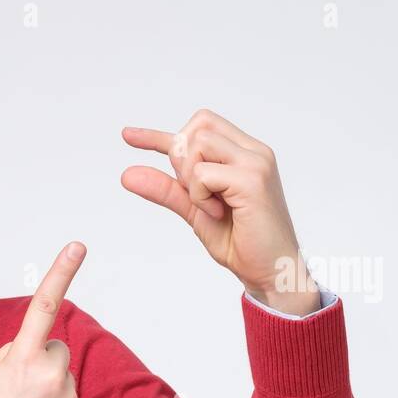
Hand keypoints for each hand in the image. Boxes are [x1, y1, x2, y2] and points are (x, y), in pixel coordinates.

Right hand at [0, 242, 90, 397]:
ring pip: (64, 376)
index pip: (43, 307)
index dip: (60, 274)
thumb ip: (13, 353)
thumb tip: (36, 347)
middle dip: (41, 361)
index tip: (77, 248)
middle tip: (17, 391)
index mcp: (22, 358)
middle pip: (56, 348)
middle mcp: (51, 375)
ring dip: (49, 387)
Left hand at [120, 108, 319, 314]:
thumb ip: (167, 189)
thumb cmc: (240, 242)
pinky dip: (198, 196)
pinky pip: (202, 173)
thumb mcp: (194, 211)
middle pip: (197, 128)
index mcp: (244, 153)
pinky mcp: (252, 179)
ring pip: (198, 144)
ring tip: (211, 206)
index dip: (161, 133)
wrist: (269, 271)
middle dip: (181, 160)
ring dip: (191, 179)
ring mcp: (255, 162)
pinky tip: (217, 213)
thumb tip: (128, 174)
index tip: (128, 136)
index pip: (200, 126)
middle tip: (197, 196)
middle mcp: (253, 151)